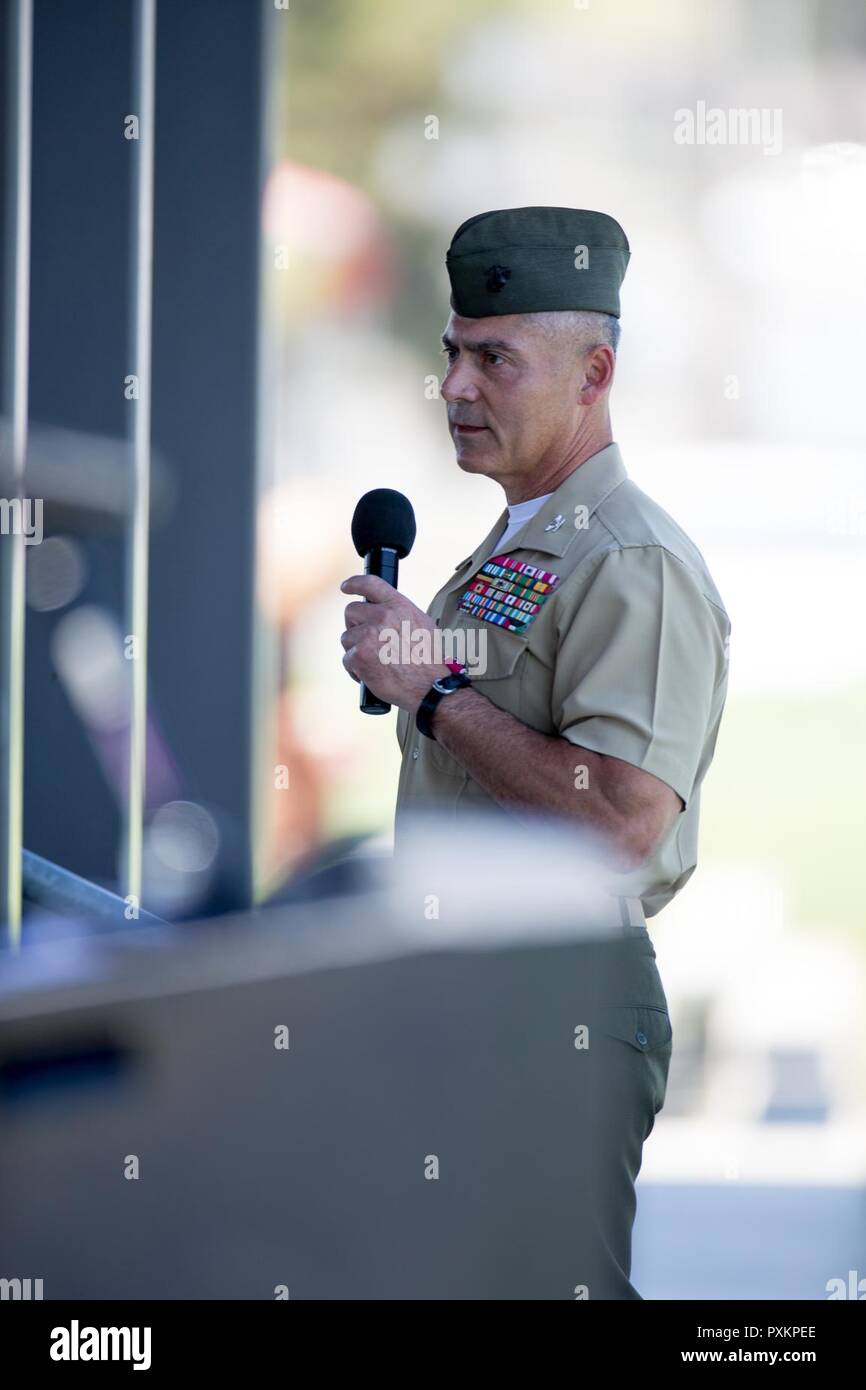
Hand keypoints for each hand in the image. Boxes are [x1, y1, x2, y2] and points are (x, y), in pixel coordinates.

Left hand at [339, 574, 451, 713]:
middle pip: (351, 611)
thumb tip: (383, 611)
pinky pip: (347, 659)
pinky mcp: (359, 656)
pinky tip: (371, 674)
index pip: (370, 584)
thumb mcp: (421, 624)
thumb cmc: (428, 660)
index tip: (346, 587)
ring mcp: (369, 636)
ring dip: (356, 650)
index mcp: (399, 606)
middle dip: (354, 625)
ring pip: (347, 637)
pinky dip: (356, 670)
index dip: (354, 583)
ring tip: (375, 661)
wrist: (429, 685)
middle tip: (366, 640)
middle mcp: (383, 616)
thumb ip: (399, 613)